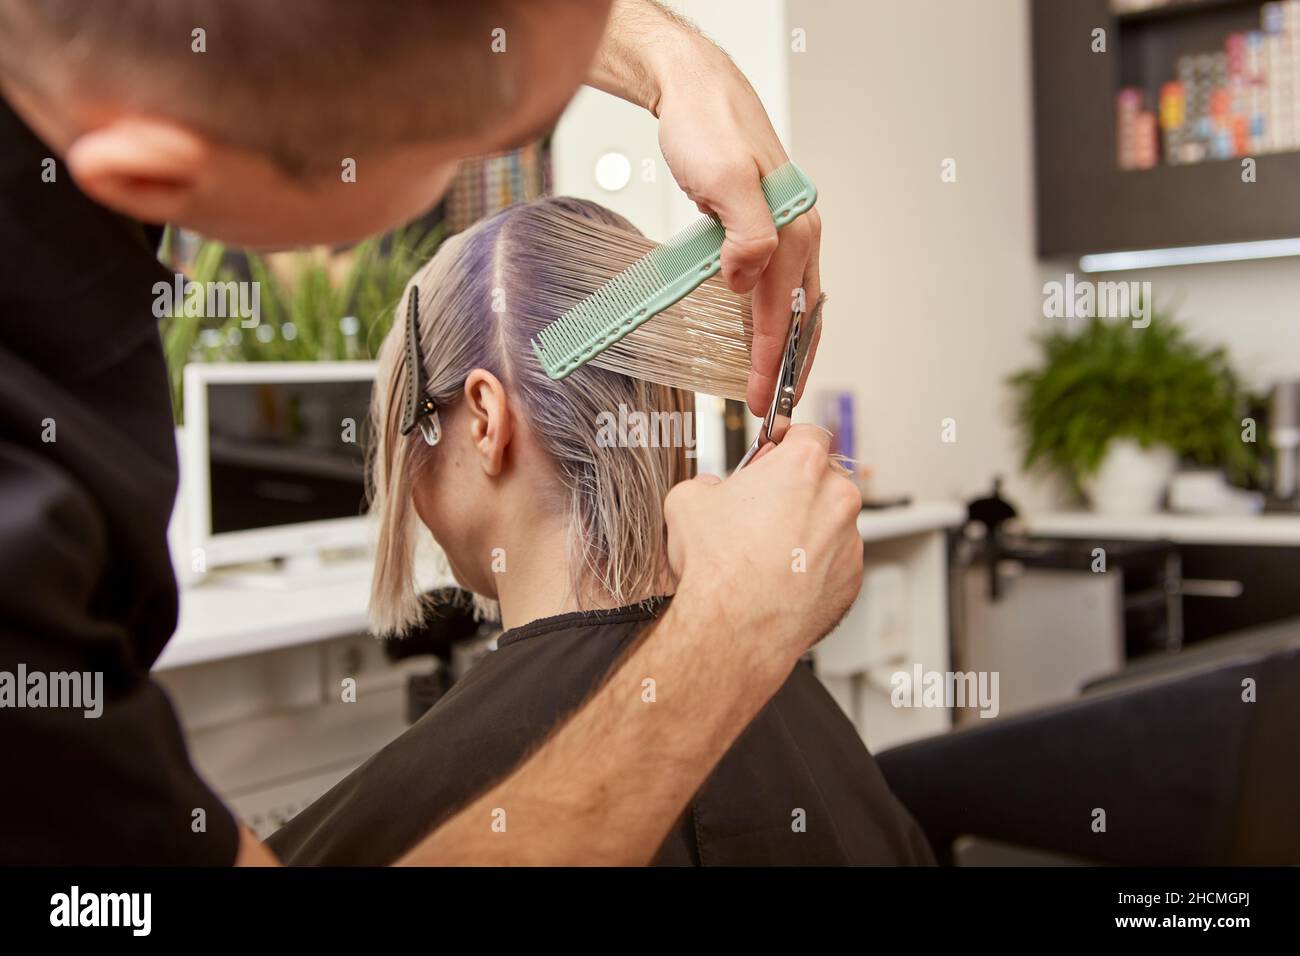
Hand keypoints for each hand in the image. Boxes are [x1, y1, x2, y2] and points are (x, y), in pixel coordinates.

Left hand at [586, 1, 822, 415]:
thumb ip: (746, 236)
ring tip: (771, 379)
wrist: (694, 88)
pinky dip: (767, 312)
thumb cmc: (708, 128)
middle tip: (775, 406)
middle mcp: (797, 230)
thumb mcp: (725, 181)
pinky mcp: (760, 221)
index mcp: (795, 228)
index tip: (763, 401)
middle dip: (791, 364)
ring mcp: (782, 226)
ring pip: (791, 300)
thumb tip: (746, 284)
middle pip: (803, 315)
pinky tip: (753, 327)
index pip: (784, 313)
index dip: (773, 362)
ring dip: (782, 342)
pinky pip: (772, 280)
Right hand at [664, 425, 862, 673]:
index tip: (772, 459)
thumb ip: (706, 484)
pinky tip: (780, 579)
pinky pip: (834, 561)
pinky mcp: (852, 578)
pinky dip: (813, 566)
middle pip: (822, 479)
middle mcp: (837, 498)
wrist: (735, 626)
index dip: (786, 446)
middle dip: (795, 490)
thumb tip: (708, 490)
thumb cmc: (719, 565)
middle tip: (761, 512)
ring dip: (805, 530)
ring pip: (829, 523)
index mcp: (804, 465)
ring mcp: (849, 540)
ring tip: (766, 554)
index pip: (808, 434)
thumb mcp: (687, 502)